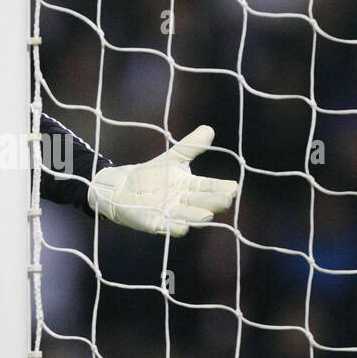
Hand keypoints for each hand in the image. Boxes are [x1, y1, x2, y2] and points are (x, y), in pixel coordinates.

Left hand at [88, 125, 238, 236]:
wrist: (123, 187)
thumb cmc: (153, 174)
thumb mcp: (174, 157)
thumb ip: (191, 146)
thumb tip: (209, 129)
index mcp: (192, 186)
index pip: (210, 187)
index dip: (221, 188)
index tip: (233, 187)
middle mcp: (184, 203)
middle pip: (202, 204)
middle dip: (214, 202)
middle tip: (225, 200)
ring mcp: (170, 214)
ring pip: (187, 217)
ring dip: (196, 217)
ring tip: (207, 216)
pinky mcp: (153, 222)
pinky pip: (165, 227)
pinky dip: (172, 228)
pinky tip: (181, 228)